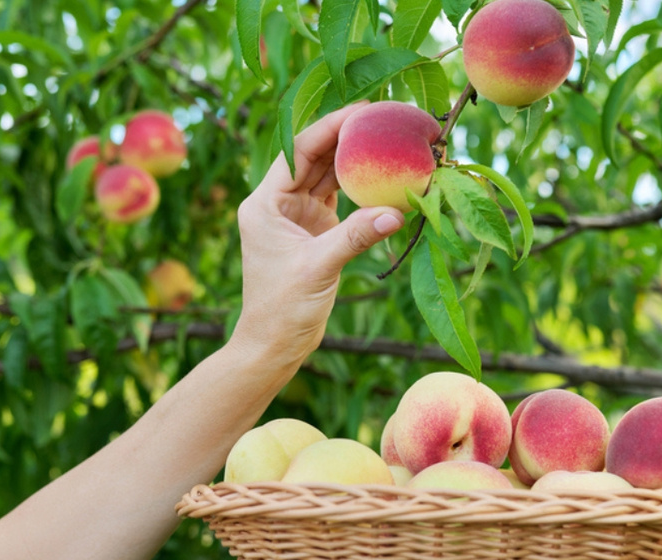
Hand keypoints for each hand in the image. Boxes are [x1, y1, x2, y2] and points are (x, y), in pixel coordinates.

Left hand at [232, 102, 404, 362]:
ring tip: (388, 139)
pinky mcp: (315, 232)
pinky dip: (360, 189)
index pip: (298, 150)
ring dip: (355, 160)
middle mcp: (278, 203)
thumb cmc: (281, 310)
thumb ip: (355, 237)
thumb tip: (397, 211)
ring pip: (328, 176)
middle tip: (384, 118)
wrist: (273, 346)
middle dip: (347, 137)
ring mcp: (297, 217)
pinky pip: (339, 200)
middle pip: (314, 157)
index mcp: (265, 202)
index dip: (330, 127)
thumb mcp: (318, 269)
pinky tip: (384, 176)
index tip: (363, 111)